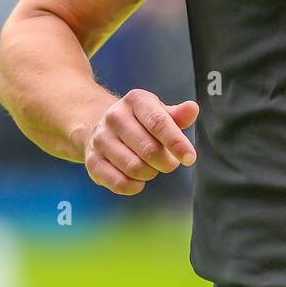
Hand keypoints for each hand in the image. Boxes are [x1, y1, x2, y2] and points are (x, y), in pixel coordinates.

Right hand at [81, 90, 198, 195]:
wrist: (100, 126)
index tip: (189, 158)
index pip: (158, 123)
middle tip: (170, 162)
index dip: (176, 143)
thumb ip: (177, 115)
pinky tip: (138, 179)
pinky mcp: (92, 161)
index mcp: (135, 100)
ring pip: (135, 168)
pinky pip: (119, 183)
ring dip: (151, 173)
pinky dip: (135, 186)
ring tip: (152, 167)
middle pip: (149, 149)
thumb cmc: (139, 122)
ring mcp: (100, 139)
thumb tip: (193, 109)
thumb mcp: (159, 112)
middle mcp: (114, 117)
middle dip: (166, 162)